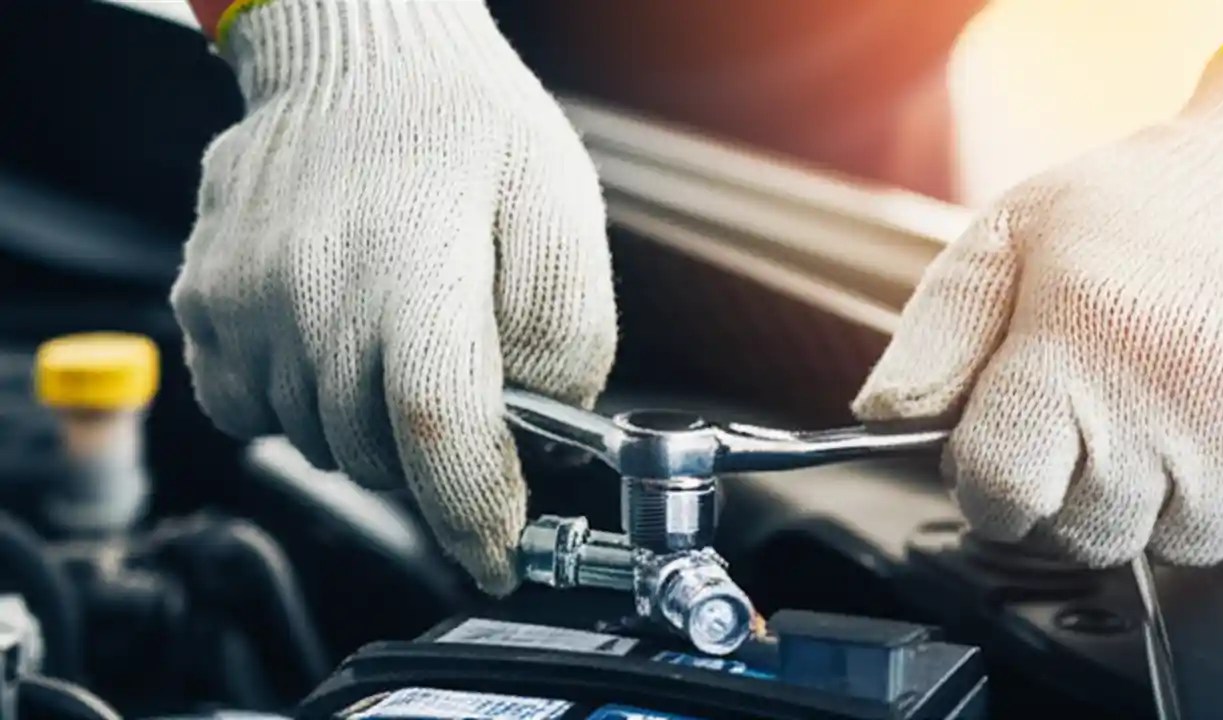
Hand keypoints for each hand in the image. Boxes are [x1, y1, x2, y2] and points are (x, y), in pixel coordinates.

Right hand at [170, 0, 616, 593]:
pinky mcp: (202, 299)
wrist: (356, 53)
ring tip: (398, 338)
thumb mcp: (560, 208)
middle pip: (379, 454)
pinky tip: (336, 340)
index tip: (500, 557)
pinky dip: (302, 405)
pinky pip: (249, 410)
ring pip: (317, 442)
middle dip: (435, 459)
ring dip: (369, 426)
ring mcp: (243, 297)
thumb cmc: (466, 125)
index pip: (439, 432)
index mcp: (414, 263)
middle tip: (464, 394)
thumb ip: (567, 333)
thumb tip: (542, 430)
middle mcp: (312, 288)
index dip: (475, 514)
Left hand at [854, 45, 1222, 567]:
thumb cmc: (1133, 206)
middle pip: (1082, 533)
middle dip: (1065, 491)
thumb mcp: (1004, 238)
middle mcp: (1167, 404)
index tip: (997, 451)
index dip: (985, 483)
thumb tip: (879, 421)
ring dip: (1152, 500)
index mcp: (1076, 347)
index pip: (1002, 494)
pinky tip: (1212, 435)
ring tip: (1158, 412)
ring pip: (1171, 543)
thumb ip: (935, 337)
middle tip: (1085, 416)